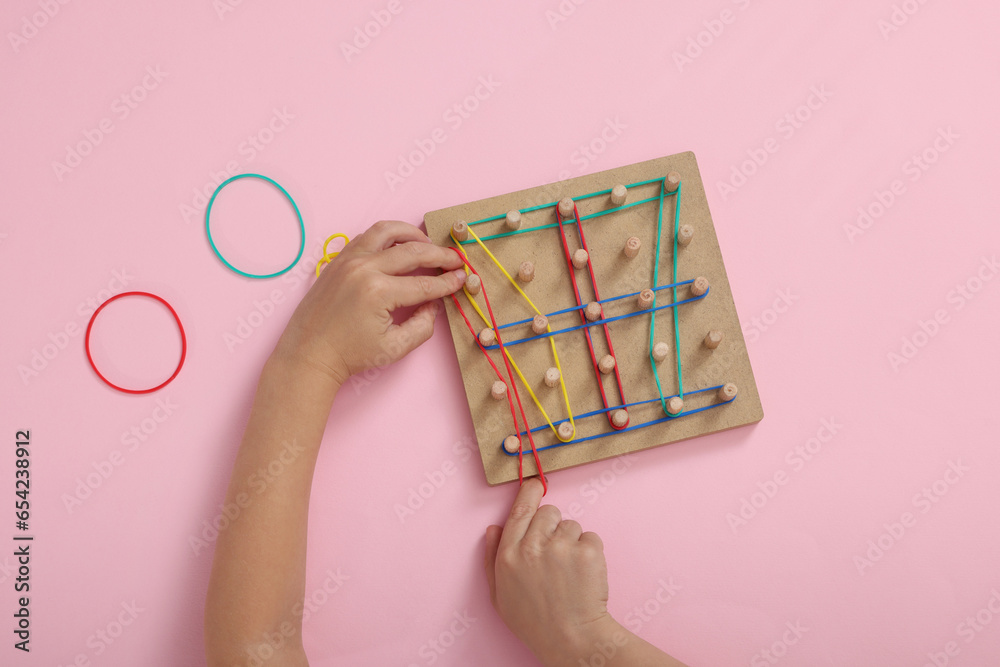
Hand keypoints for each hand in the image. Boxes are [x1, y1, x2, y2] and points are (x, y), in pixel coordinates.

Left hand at [272, 220, 465, 390]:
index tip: (462, 279)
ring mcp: (348, 260)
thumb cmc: (350, 356)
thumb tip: (434, 304)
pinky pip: (366, 237)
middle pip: (412, 252)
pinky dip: (386, 236)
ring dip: (412, 234)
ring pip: (387, 231)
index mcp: (379, 292)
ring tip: (428, 243)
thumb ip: (423, 325)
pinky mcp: (337, 260)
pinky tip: (398, 245)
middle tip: (455, 259)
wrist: (309, 354)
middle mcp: (364, 269)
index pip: (424, 284)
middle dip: (439, 255)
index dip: (447, 283)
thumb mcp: (395, 348)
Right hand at [484, 478, 617, 664]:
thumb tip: (494, 527)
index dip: (529, 493)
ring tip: (569, 571)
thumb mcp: (499, 595)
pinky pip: (591, 537)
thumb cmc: (534, 621)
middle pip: (548, 512)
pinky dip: (590, 552)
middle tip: (555, 553)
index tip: (535, 485)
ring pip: (571, 524)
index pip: (519, 509)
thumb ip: (492, 558)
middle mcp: (532, 546)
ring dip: (572, 540)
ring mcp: (561, 547)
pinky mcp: (587, 552)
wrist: (572, 640)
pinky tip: (583, 574)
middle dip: (552, 526)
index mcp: (509, 555)